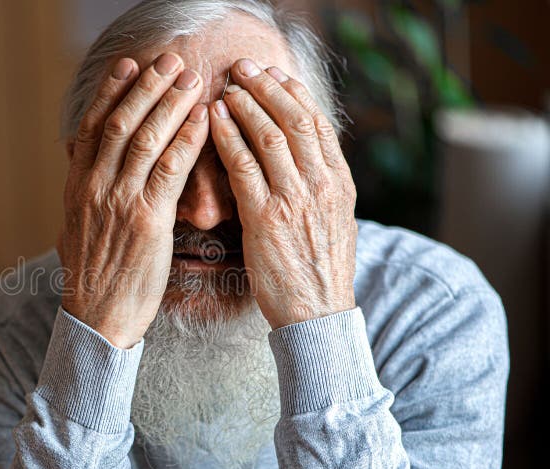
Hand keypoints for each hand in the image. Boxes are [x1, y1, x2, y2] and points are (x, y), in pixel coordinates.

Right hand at [59, 53, 208, 347]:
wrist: (97, 318)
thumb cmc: (93, 279)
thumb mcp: (74, 232)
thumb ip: (80, 198)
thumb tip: (79, 171)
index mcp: (77, 187)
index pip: (91, 127)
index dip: (110, 93)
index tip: (127, 66)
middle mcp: (95, 187)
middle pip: (120, 122)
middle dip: (146, 86)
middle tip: (168, 59)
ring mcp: (119, 201)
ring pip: (145, 137)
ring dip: (169, 102)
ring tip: (189, 77)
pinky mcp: (147, 220)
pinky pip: (170, 168)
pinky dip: (187, 138)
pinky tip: (203, 118)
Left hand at [210, 58, 356, 328]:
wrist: (317, 315)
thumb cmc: (319, 272)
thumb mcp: (335, 222)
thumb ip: (322, 186)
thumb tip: (307, 158)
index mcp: (340, 183)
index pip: (317, 123)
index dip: (293, 93)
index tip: (274, 75)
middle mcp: (321, 184)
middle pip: (293, 118)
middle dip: (266, 86)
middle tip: (244, 67)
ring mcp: (295, 199)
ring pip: (269, 134)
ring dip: (244, 104)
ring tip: (225, 86)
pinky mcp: (266, 218)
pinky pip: (243, 165)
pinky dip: (227, 136)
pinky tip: (213, 120)